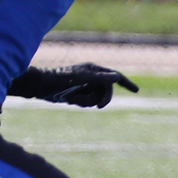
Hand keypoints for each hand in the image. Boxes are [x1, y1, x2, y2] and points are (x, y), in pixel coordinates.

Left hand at [16, 64, 137, 107]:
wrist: (41, 85)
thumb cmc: (62, 78)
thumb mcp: (83, 78)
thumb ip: (101, 78)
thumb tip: (116, 77)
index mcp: (95, 70)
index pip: (115, 76)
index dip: (127, 83)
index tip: (136, 91)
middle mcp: (92, 78)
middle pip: (107, 91)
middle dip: (103, 98)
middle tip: (99, 107)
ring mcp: (85, 86)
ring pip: (97, 98)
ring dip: (88, 101)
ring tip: (74, 99)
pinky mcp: (78, 94)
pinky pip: (87, 102)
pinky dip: (81, 103)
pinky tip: (70, 100)